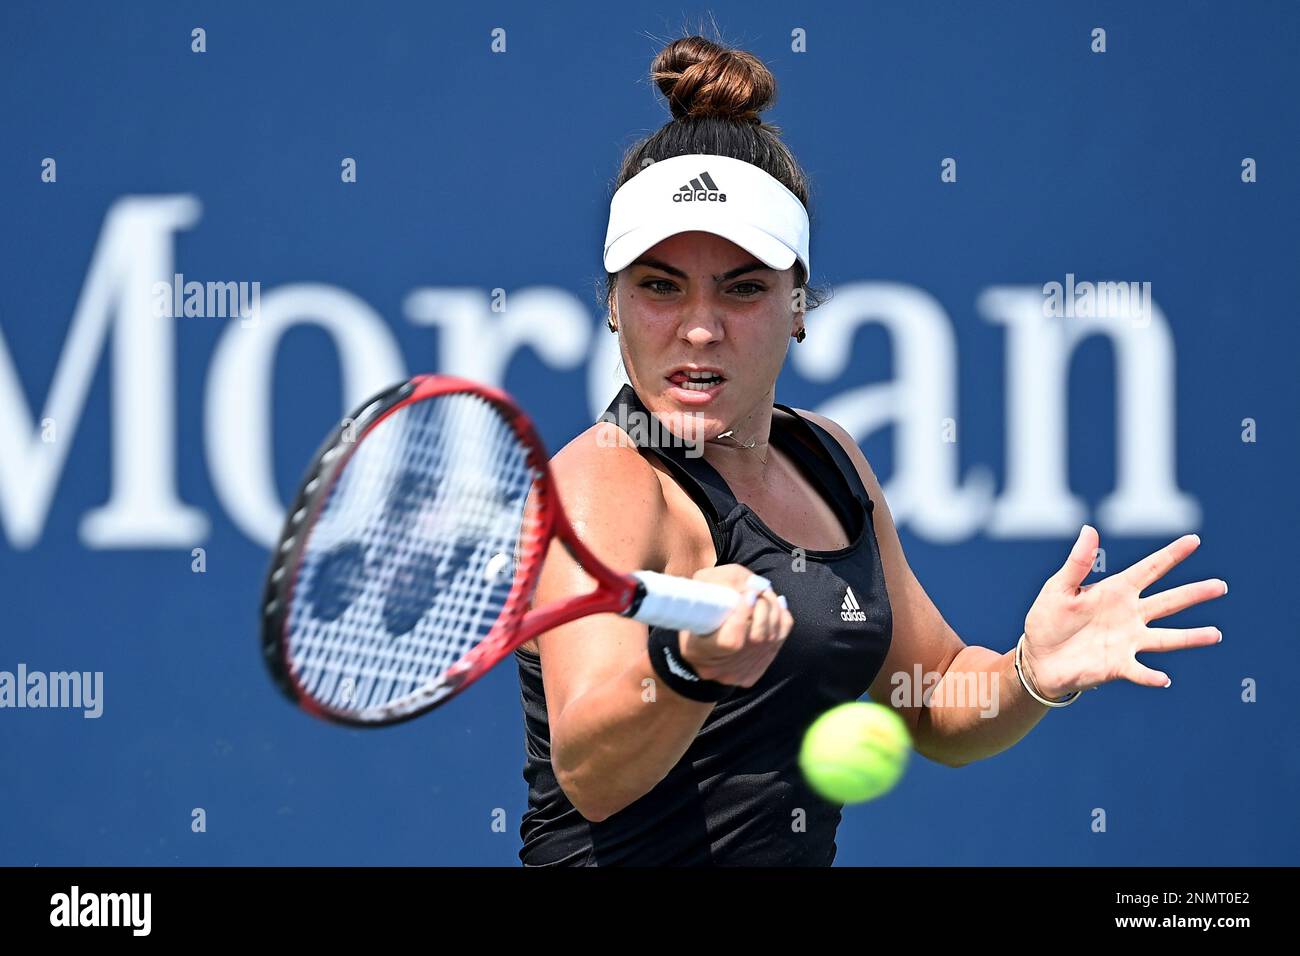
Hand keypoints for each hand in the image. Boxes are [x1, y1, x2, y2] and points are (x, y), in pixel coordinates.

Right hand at [678, 564, 792, 687]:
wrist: (697, 641)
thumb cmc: (696, 611)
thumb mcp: (697, 593)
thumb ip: (719, 585)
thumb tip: (751, 586)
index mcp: (698, 651)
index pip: (730, 641)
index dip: (744, 615)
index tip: (749, 593)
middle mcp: (721, 668)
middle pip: (757, 638)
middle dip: (764, 606)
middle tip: (758, 588)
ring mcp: (740, 673)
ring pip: (772, 638)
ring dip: (773, 609)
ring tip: (765, 593)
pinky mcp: (754, 671)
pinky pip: (779, 640)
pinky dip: (781, 618)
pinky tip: (776, 604)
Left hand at [1020, 526, 1225, 698]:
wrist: (1038, 658)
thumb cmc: (1048, 620)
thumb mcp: (1059, 588)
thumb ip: (1077, 563)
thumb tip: (1090, 529)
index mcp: (1115, 591)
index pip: (1149, 569)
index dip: (1171, 555)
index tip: (1194, 540)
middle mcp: (1129, 615)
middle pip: (1168, 602)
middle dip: (1194, 593)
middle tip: (1220, 586)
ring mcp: (1127, 641)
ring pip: (1166, 637)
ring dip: (1190, 637)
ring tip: (1215, 634)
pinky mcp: (1118, 666)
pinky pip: (1140, 671)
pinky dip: (1151, 676)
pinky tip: (1164, 679)